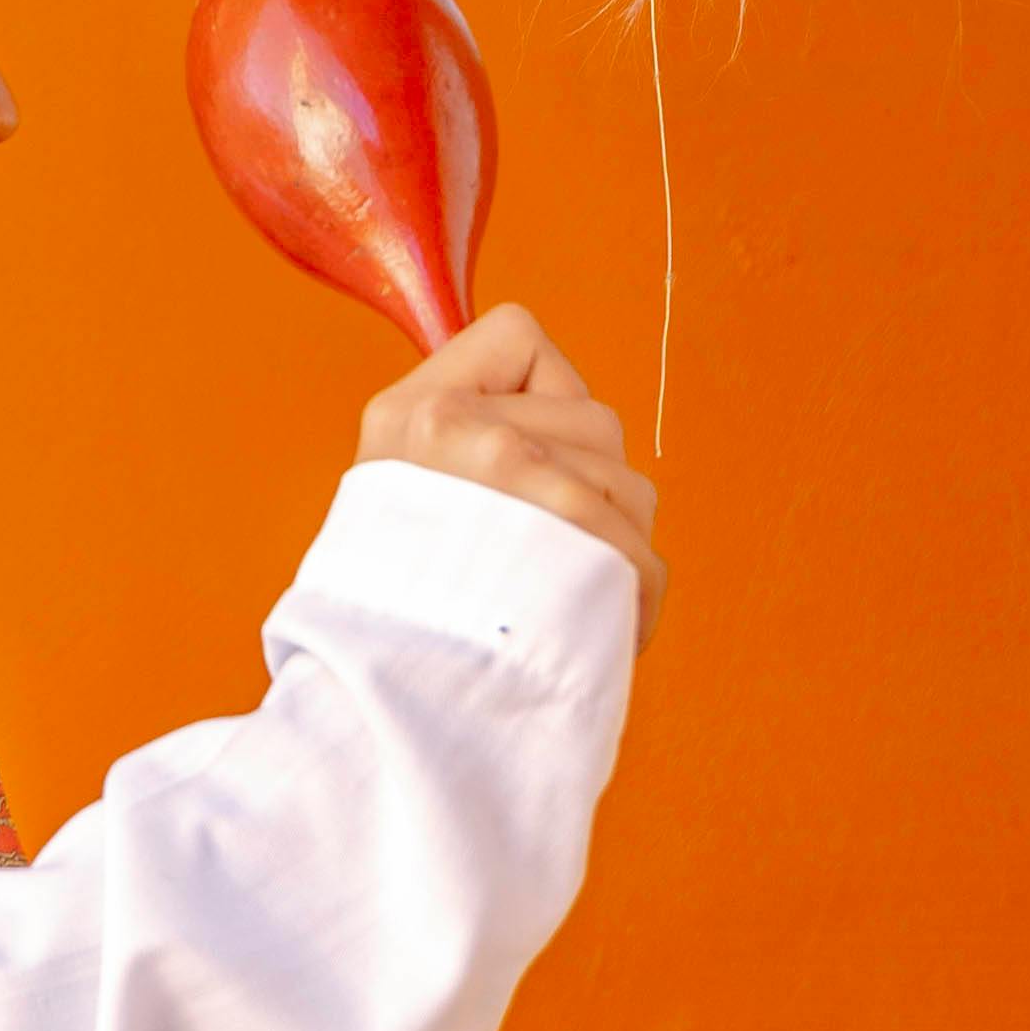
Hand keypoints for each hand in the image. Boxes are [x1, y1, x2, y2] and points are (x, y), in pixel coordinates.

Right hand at [355, 302, 662, 635]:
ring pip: (630, 485)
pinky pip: (643, 553)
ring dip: (620, 541)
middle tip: (550, 541)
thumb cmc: (399, 603)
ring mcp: (514, 484)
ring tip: (572, 583)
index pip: (519, 336)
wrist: (386, 694)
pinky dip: (637, 593)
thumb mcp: (392, 494)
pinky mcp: (567, 548)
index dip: (542, 391)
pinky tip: (601, 616)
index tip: (516, 455)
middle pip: (597, 419)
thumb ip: (462, 440)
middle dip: (594, 482)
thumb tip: (554, 415)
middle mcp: (462, 431)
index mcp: (413, 410)